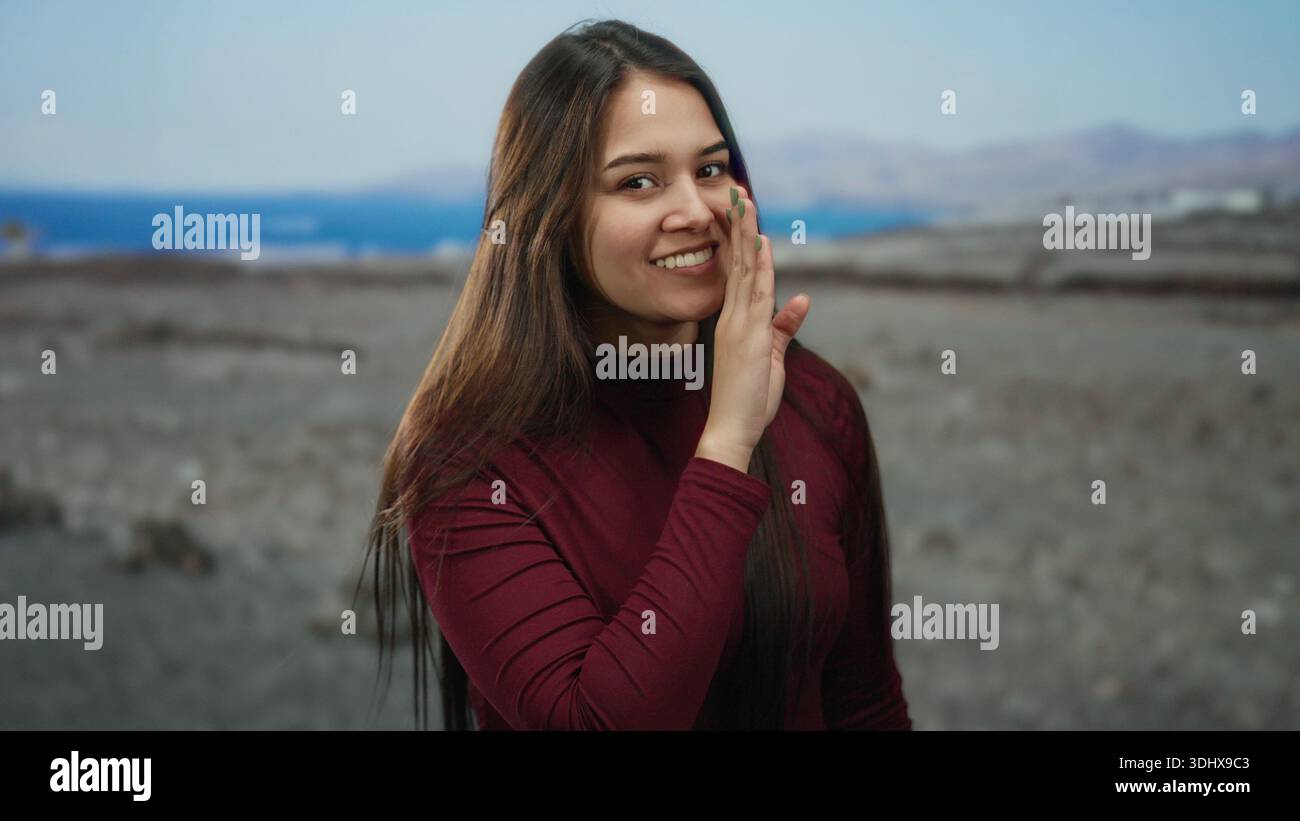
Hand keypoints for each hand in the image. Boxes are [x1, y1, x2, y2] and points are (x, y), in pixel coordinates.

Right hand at [695, 185, 810, 471]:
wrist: (731, 427)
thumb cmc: (749, 398)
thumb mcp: (772, 357)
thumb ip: (785, 328)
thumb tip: (800, 300)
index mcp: (735, 321)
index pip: (739, 272)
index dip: (741, 240)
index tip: (741, 211)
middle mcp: (732, 317)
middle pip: (739, 262)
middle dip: (739, 225)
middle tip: (737, 191)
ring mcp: (738, 323)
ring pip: (745, 269)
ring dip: (747, 234)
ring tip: (745, 201)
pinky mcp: (748, 334)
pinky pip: (756, 292)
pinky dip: (760, 265)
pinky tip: (762, 242)